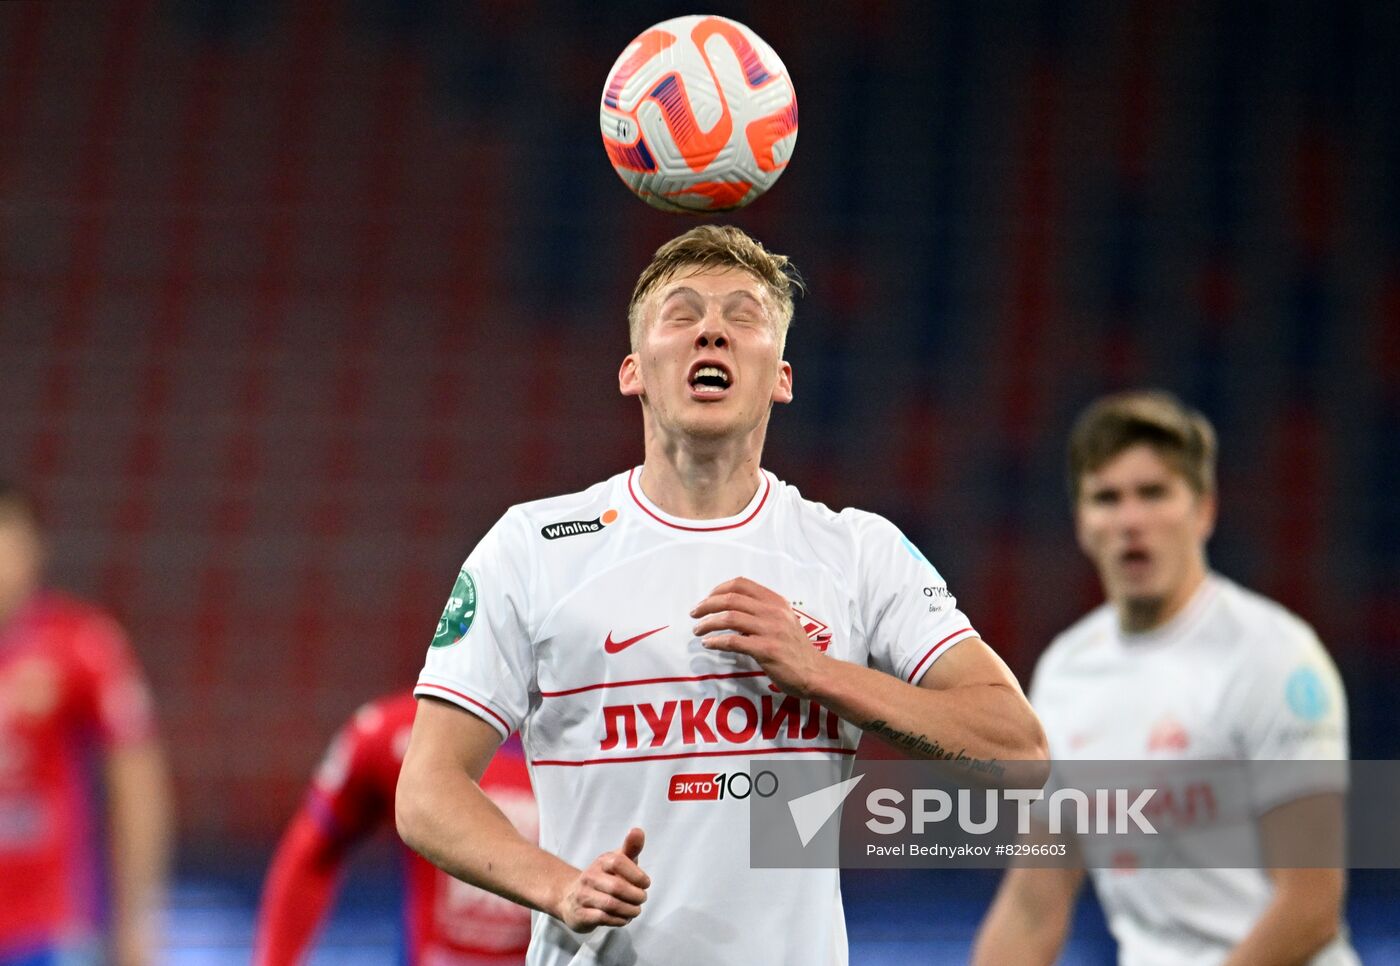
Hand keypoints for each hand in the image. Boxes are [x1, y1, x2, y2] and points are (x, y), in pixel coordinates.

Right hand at [555, 827, 649, 931]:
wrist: (570, 897)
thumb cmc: (603, 878)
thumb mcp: (617, 860)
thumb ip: (630, 848)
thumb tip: (638, 830)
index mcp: (601, 862)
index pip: (618, 862)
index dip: (637, 874)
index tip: (645, 883)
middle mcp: (589, 877)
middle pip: (617, 887)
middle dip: (636, 896)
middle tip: (642, 899)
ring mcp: (583, 896)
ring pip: (611, 905)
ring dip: (630, 910)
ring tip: (636, 910)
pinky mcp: (581, 914)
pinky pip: (603, 918)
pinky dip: (619, 920)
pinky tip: (624, 918)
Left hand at [691, 577, 827, 697]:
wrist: (816, 673)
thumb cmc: (797, 650)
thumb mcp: (784, 621)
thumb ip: (763, 612)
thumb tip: (731, 610)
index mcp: (777, 602)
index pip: (742, 584)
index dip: (719, 589)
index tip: (707, 599)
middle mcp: (774, 612)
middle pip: (731, 599)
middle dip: (707, 605)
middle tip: (694, 614)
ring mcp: (771, 630)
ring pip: (730, 618)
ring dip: (708, 623)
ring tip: (698, 630)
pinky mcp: (767, 650)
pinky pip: (733, 641)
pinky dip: (716, 642)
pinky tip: (709, 644)